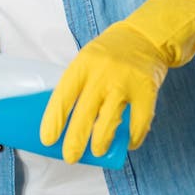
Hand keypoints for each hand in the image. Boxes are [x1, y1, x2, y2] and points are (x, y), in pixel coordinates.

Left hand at [40, 0, 194, 162]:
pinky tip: (127, 143)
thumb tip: (64, 121)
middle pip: (84, 113)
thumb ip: (79, 84)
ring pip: (109, 121)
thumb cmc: (110, 53)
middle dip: (75, 140)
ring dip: (101, 141)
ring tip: (97, 151)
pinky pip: (138, 123)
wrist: (145, 37)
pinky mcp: (146, 92)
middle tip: (70, 157)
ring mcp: (125, 83)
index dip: (54, 120)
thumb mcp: (87, 60)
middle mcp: (102, 73)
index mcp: (83, 64)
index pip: (63, 95)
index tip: (47, 140)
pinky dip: (132, 138)